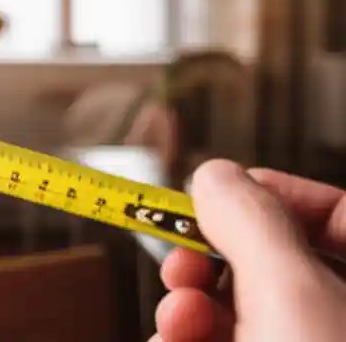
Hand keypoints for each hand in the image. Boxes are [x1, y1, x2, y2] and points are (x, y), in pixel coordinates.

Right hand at [153, 159, 345, 341]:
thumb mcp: (289, 294)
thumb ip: (253, 222)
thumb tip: (217, 177)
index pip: (340, 214)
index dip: (279, 194)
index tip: (225, 196)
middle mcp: (341, 320)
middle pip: (278, 262)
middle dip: (214, 259)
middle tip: (186, 264)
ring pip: (243, 308)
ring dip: (192, 303)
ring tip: (179, 319)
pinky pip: (223, 341)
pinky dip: (189, 337)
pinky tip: (173, 341)